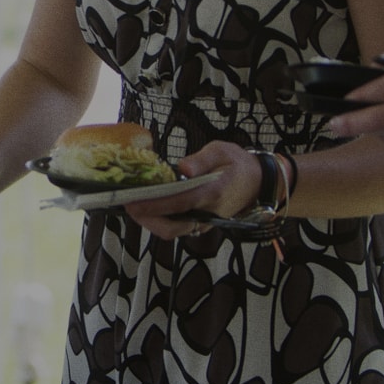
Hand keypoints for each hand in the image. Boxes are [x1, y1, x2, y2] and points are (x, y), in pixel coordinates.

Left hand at [122, 141, 260, 238]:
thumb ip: (202, 159)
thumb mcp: (223, 151)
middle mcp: (208, 213)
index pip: (180, 202)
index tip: (133, 202)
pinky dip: (159, 220)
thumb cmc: (237, 164)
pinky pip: (177, 228)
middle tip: (126, 204)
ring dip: (150, 222)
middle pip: (172, 228)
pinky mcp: (200, 223)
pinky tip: (146, 207)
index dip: (155, 205)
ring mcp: (204, 222)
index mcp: (214, 193)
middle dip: (146, 220)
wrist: (258, 183)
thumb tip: (183, 167)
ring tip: (132, 204)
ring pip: (173, 231)